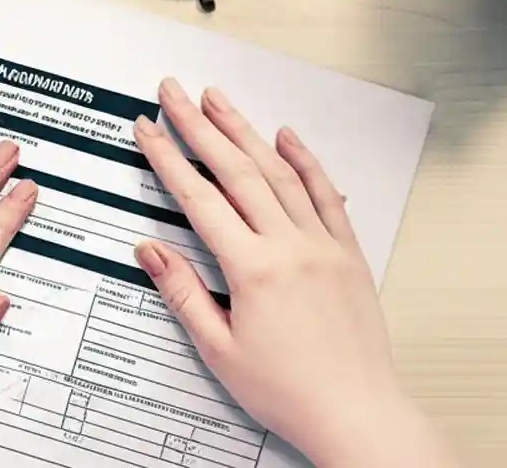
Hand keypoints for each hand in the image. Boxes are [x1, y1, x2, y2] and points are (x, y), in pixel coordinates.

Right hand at [132, 79, 457, 467]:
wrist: (357, 413)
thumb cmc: (290, 392)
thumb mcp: (220, 350)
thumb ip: (183, 292)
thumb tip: (150, 251)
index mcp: (254, 270)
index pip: (200, 199)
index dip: (168, 159)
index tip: (149, 129)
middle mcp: (291, 247)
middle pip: (236, 171)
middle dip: (200, 126)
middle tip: (176, 93)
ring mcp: (323, 245)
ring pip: (279, 173)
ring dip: (246, 132)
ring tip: (220, 101)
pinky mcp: (348, 253)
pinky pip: (325, 195)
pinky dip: (305, 162)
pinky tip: (287, 138)